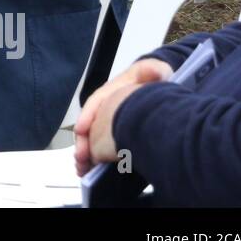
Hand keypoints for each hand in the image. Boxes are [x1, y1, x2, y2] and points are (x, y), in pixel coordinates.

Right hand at [73, 58, 172, 175]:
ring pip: (93, 138)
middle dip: (83, 142)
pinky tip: (91, 170)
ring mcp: (110, 121)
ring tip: (82, 168)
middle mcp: (107, 106)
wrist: (159, 85)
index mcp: (112, 91)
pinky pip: (101, 146)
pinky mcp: (116, 134)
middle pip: (90, 125)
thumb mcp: (154, 70)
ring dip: (86, 153)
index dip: (87, 116)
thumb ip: (153, 70)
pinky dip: (94, 159)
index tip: (81, 130)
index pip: (95, 103)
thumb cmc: (152, 78)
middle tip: (81, 158)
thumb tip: (156, 71)